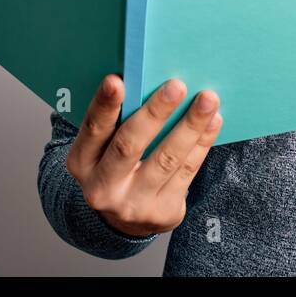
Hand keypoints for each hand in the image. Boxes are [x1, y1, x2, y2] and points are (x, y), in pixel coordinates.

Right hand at [66, 74, 221, 237]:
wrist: (128, 219)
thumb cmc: (118, 164)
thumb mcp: (104, 147)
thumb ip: (118, 120)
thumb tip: (146, 77)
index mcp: (82, 162)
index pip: (93, 130)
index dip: (104, 106)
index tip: (116, 80)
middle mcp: (102, 187)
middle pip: (129, 146)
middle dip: (155, 113)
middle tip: (177, 85)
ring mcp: (133, 204)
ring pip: (166, 159)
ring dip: (190, 125)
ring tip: (207, 99)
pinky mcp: (163, 212)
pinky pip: (187, 171)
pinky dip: (202, 143)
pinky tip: (213, 121)